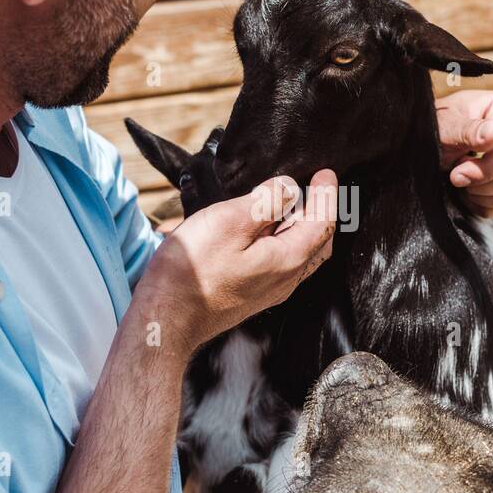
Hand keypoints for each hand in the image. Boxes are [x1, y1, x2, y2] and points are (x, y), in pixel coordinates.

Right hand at [135, 171, 337, 356]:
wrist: (166, 318)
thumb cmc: (192, 272)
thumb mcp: (230, 222)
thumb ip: (266, 202)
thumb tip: (288, 188)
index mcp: (287, 260)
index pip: (322, 222)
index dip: (327, 195)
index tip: (325, 174)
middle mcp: (285, 279)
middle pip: (315, 240)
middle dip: (320, 211)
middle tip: (315, 186)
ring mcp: (268, 289)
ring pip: (297, 252)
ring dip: (298, 224)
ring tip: (285, 200)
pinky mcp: (250, 293)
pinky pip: (277, 261)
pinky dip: (278, 238)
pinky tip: (258, 227)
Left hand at [436, 89, 492, 216]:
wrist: (435, 139)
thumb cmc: (439, 127)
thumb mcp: (445, 127)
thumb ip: (467, 131)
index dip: (484, 170)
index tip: (456, 171)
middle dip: (481, 184)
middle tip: (455, 176)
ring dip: (481, 194)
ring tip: (461, 179)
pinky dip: (484, 202)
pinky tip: (468, 190)